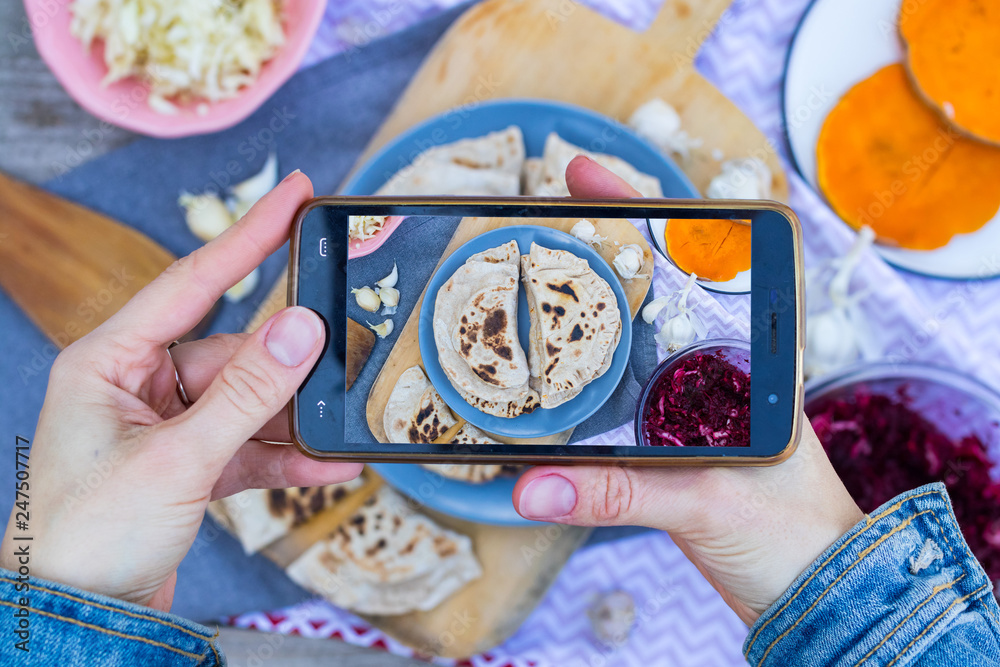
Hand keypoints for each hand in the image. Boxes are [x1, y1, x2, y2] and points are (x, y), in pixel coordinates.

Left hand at [1, 172, 361, 610]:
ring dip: (294, 421)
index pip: (192, 281)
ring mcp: (165, 427)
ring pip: (248, 402)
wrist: (76, 620)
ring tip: (341, 430)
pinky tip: (329, 464)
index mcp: (110, 362)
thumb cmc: (88, 538)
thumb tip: (302, 328)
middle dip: (288, 369)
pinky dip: (287, 456)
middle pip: (233, 354)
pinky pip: (249, 446)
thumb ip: (248, 392)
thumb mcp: (178, 458)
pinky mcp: (188, 465)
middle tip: (343, 353)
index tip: (296, 196)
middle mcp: (137, 386)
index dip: (250, 236)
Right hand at [514, 156, 863, 624]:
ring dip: (575, 317)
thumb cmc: (793, 538)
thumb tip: (531, 486)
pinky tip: (537, 375)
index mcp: (743, 357)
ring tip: (518, 282)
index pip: (690, 264)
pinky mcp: (667, 445)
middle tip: (530, 216)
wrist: (815, 599)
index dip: (637, 215)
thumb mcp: (706, 502)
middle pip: (646, 296)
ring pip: (623, 346)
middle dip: (590, 252)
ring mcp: (687, 406)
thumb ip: (620, 490)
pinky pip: (610, 400)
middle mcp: (712, 369)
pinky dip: (572, 383)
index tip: (583, 175)